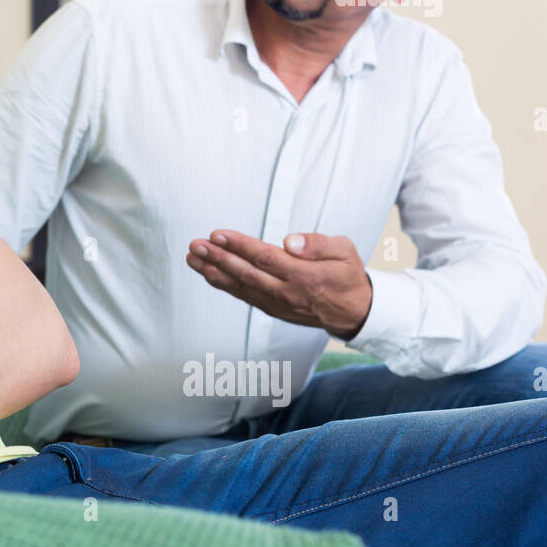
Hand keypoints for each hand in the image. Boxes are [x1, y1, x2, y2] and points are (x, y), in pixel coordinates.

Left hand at [186, 230, 372, 338]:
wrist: (353, 311)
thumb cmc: (346, 274)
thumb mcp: (345, 251)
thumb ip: (318, 244)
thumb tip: (289, 241)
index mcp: (305, 275)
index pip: (265, 258)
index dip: (239, 246)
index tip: (217, 234)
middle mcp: (287, 292)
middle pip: (246, 273)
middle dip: (218, 258)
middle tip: (195, 245)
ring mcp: (278, 303)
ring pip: (240, 287)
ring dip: (213, 272)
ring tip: (192, 258)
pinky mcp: (272, 309)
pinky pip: (244, 296)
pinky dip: (224, 285)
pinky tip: (208, 273)